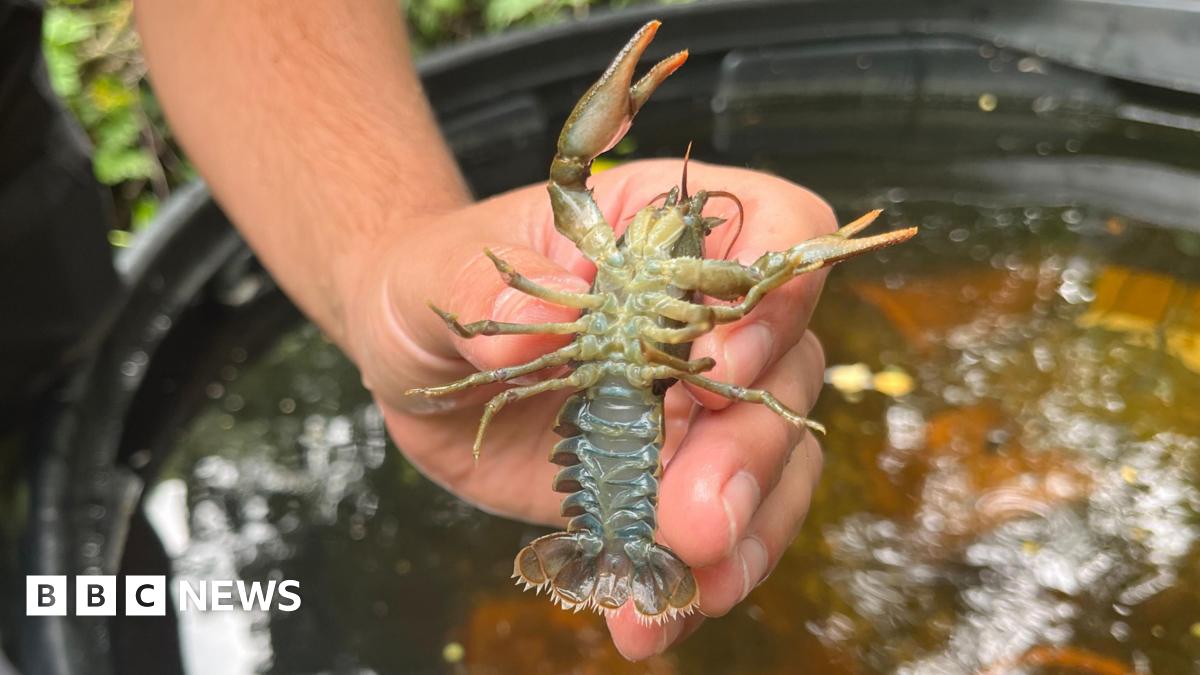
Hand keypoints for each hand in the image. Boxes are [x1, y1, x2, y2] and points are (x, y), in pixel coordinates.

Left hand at [343, 158, 833, 658]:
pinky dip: (692, 585)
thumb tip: (519, 335)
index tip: (721, 370)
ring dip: (747, 530)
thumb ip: (480, 294)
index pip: (777, 230)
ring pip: (773, 462)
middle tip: (698, 518)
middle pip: (786, 369)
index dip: (772, 298)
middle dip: (751, 451)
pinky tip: (649, 623)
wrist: (421, 364)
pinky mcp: (666, 480)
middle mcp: (703, 318)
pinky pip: (715, 533)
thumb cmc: (434, 288)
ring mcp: (693, 405)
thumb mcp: (435, 275)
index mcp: (664, 236)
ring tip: (692, 586)